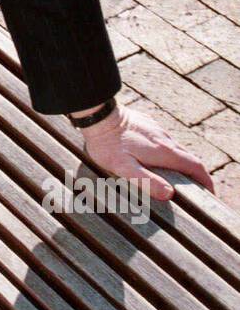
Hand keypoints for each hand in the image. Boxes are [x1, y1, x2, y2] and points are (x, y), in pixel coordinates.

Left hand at [77, 103, 214, 201]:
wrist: (99, 116)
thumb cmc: (108, 145)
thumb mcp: (124, 167)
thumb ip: (147, 181)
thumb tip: (170, 194)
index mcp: (164, 151)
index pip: (195, 166)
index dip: (206, 181)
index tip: (209, 193)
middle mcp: (165, 139)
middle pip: (189, 158)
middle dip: (197, 175)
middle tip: (197, 190)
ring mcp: (158, 130)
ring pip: (177, 149)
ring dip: (183, 164)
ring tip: (179, 179)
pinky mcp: (149, 124)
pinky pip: (165, 141)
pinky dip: (170, 153)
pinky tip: (159, 160)